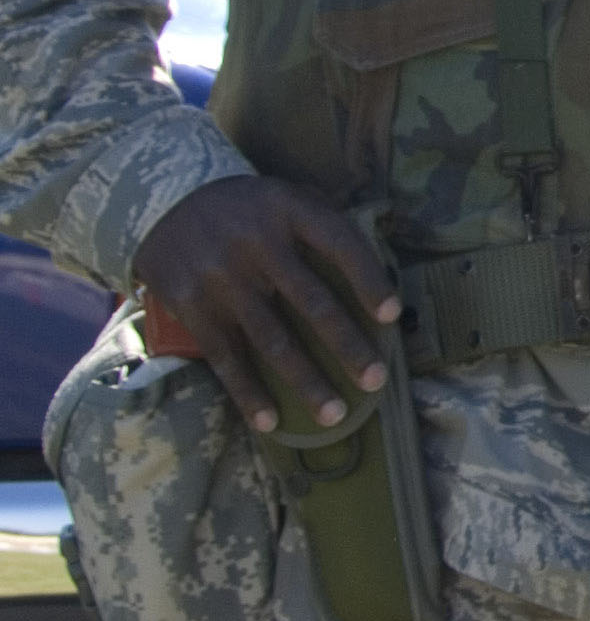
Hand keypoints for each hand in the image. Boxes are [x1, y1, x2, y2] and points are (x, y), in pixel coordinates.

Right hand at [130, 174, 398, 434]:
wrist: (165, 205)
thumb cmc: (249, 210)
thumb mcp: (287, 198)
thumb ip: (324, 227)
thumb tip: (377, 280)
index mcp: (289, 211)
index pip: (340, 244)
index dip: (368, 280)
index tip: (392, 316)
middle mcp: (256, 244)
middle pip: (311, 300)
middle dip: (346, 345)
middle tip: (376, 380)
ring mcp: (221, 279)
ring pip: (271, 339)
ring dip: (305, 381)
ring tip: (335, 415)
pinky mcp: (191, 307)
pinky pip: (226, 356)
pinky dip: (249, 393)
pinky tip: (270, 421)